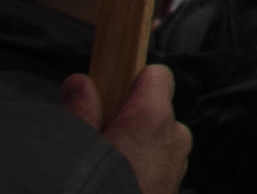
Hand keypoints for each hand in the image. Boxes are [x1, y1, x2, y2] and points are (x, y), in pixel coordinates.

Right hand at [60, 67, 191, 193]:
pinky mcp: (174, 185)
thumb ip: (81, 111)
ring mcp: (178, 164)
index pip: (157, 75)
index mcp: (153, 119)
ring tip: (108, 164)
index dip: (132, 79)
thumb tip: (80, 84)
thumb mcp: (79, 148)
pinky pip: (159, 162)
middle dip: (128, 117)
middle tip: (100, 137)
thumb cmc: (100, 188)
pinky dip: (142, 165)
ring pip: (156, 138)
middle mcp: (174, 138)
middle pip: (154, 108)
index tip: (110, 91)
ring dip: (135, 144)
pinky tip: (119, 179)